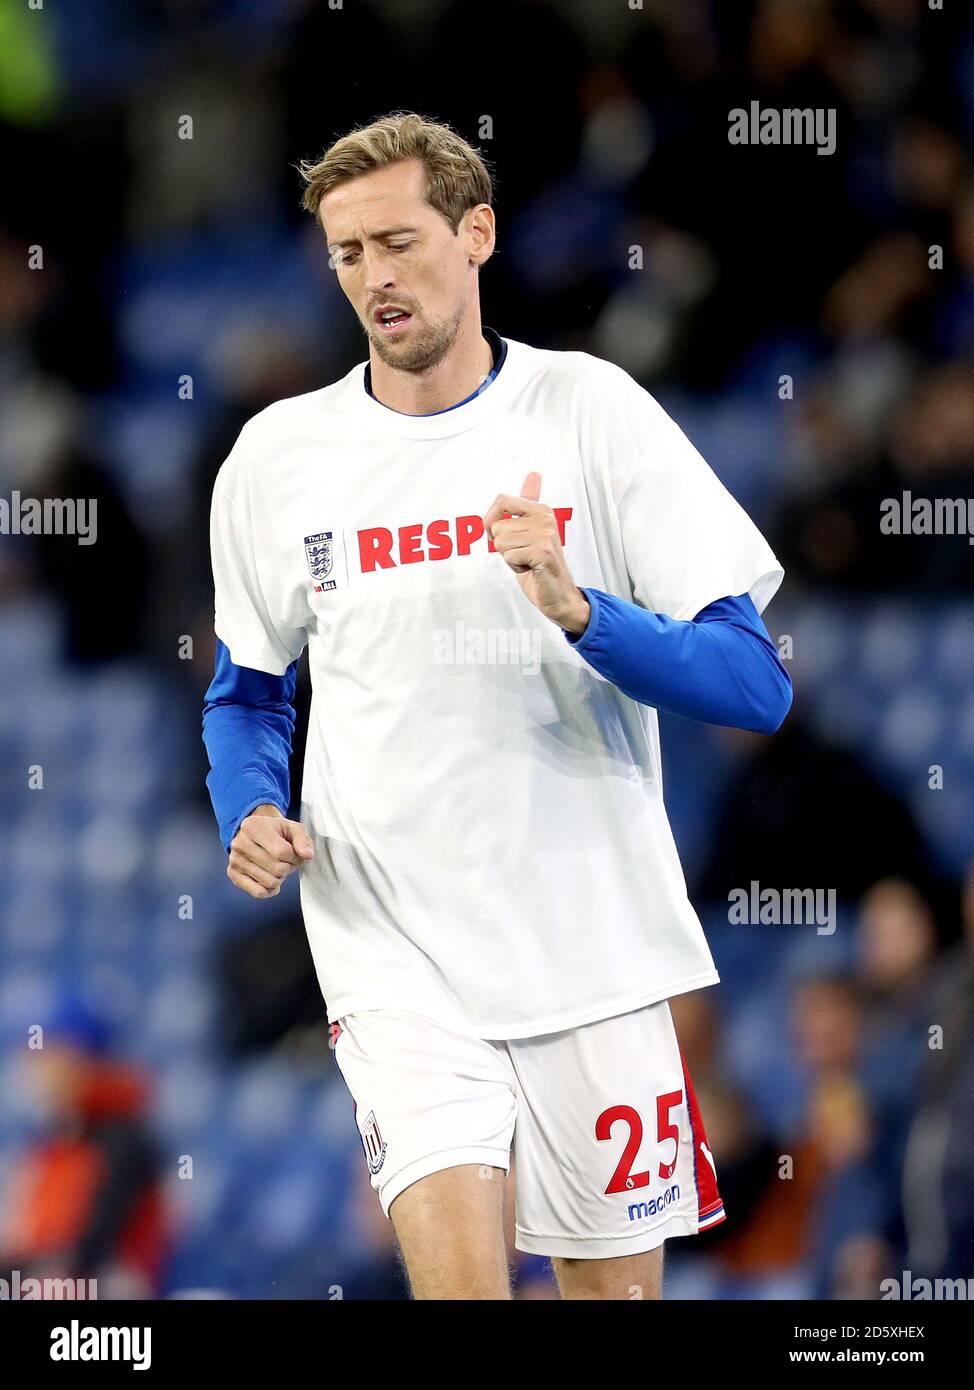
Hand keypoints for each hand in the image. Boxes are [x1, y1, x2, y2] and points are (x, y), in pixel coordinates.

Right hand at [227, 804, 313, 898]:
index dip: (295, 857)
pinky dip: (270, 890)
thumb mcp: (293, 828)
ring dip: (280, 878)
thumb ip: (303, 840)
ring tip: (277, 866)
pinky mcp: (233, 874)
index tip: (295, 853)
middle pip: (277, 869)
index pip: (282, 852)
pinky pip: (258, 892)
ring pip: (270, 882)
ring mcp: (234, 860)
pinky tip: (270, 878)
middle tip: (287, 860)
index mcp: (252, 826)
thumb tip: (307, 855)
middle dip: (289, 867)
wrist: (257, 833)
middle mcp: (239, 843)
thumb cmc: (276, 831)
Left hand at [484, 471, 589, 632]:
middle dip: (503, 546)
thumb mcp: (531, 530)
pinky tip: (531, 569)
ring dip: (510, 558)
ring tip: (528, 561)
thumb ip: (529, 503)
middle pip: (496, 526)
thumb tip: (534, 473)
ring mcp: (546, 534)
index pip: (501, 500)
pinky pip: (508, 556)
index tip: (503, 535)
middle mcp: (545, 518)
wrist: (557, 594)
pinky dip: (515, 568)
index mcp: (541, 509)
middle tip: (523, 554)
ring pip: (500, 542)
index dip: (491, 521)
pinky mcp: (543, 552)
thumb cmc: (539, 564)